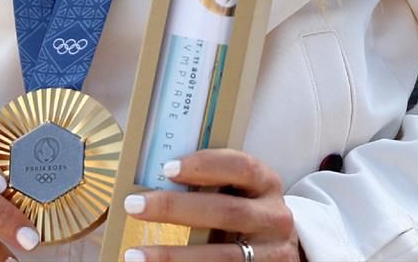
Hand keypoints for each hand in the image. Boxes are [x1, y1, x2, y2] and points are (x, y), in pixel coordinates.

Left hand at [118, 149, 301, 261]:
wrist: (284, 252)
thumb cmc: (247, 212)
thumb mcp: (240, 193)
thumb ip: (209, 186)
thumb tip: (148, 185)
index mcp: (266, 184)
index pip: (240, 167)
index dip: (204, 165)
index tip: (167, 168)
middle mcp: (274, 217)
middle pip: (225, 213)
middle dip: (175, 208)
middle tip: (133, 205)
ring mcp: (272, 252)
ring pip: (222, 257)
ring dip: (174, 256)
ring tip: (135, 254)